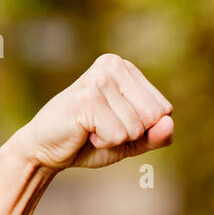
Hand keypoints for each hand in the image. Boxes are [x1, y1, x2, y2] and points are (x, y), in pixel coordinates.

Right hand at [9, 54, 173, 169]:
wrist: (45, 149)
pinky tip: (84, 131)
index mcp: (126, 69)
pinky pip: (118, 134)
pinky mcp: (88, 98)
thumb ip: (155, 136)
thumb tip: (169, 124)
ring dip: (114, 138)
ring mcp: (100, 79)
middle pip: (154, 116)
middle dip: (131, 134)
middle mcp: (114, 65)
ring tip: (91, 128)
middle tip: (101, 127)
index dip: (143, 129)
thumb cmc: (89, 141)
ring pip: (136, 127)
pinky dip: (103, 142)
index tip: (115, 123)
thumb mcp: (131, 141)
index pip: (164, 110)